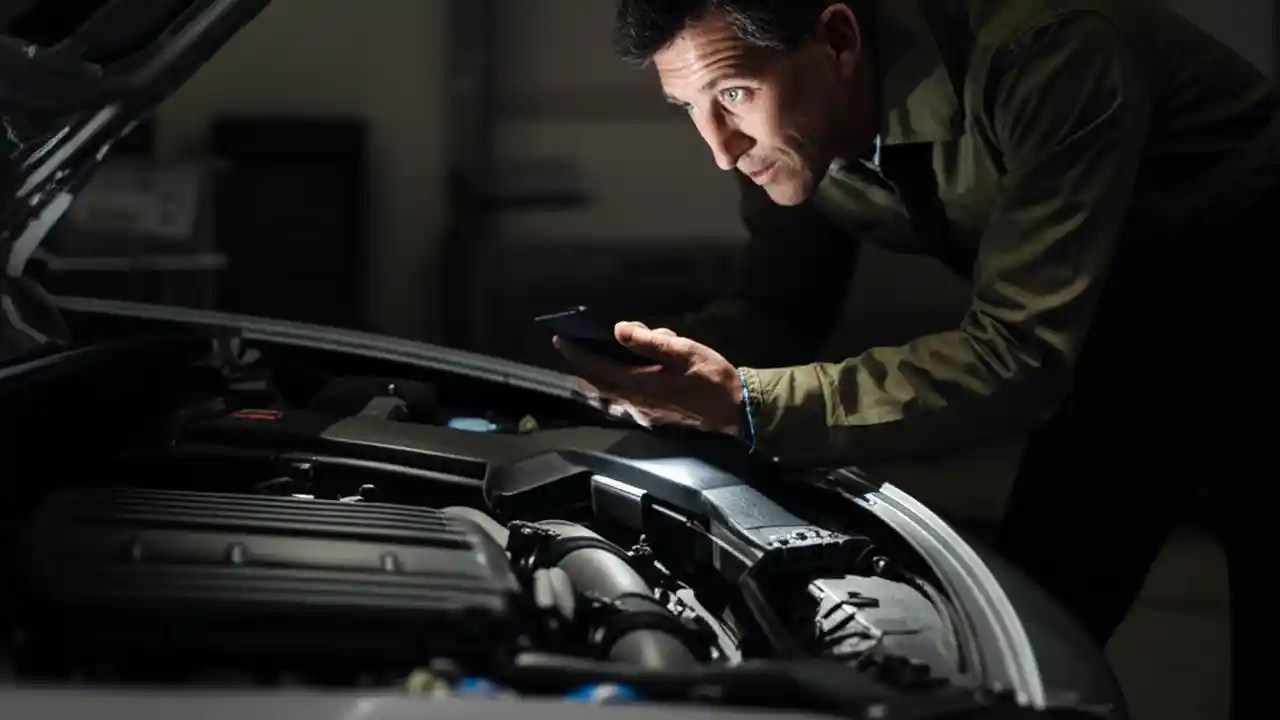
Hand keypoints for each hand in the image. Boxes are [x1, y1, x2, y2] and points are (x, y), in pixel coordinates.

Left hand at [553, 322, 744, 436]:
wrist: (734, 409)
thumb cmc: (710, 376)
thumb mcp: (683, 351)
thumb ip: (650, 342)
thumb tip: (618, 330)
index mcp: (639, 384)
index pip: (598, 367)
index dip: (577, 353)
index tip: (560, 339)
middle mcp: (635, 402)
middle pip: (599, 384)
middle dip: (583, 366)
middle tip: (573, 348)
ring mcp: (643, 413)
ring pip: (610, 395)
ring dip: (597, 379)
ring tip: (592, 362)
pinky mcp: (653, 417)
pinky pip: (624, 403)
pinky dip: (614, 389)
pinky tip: (620, 380)